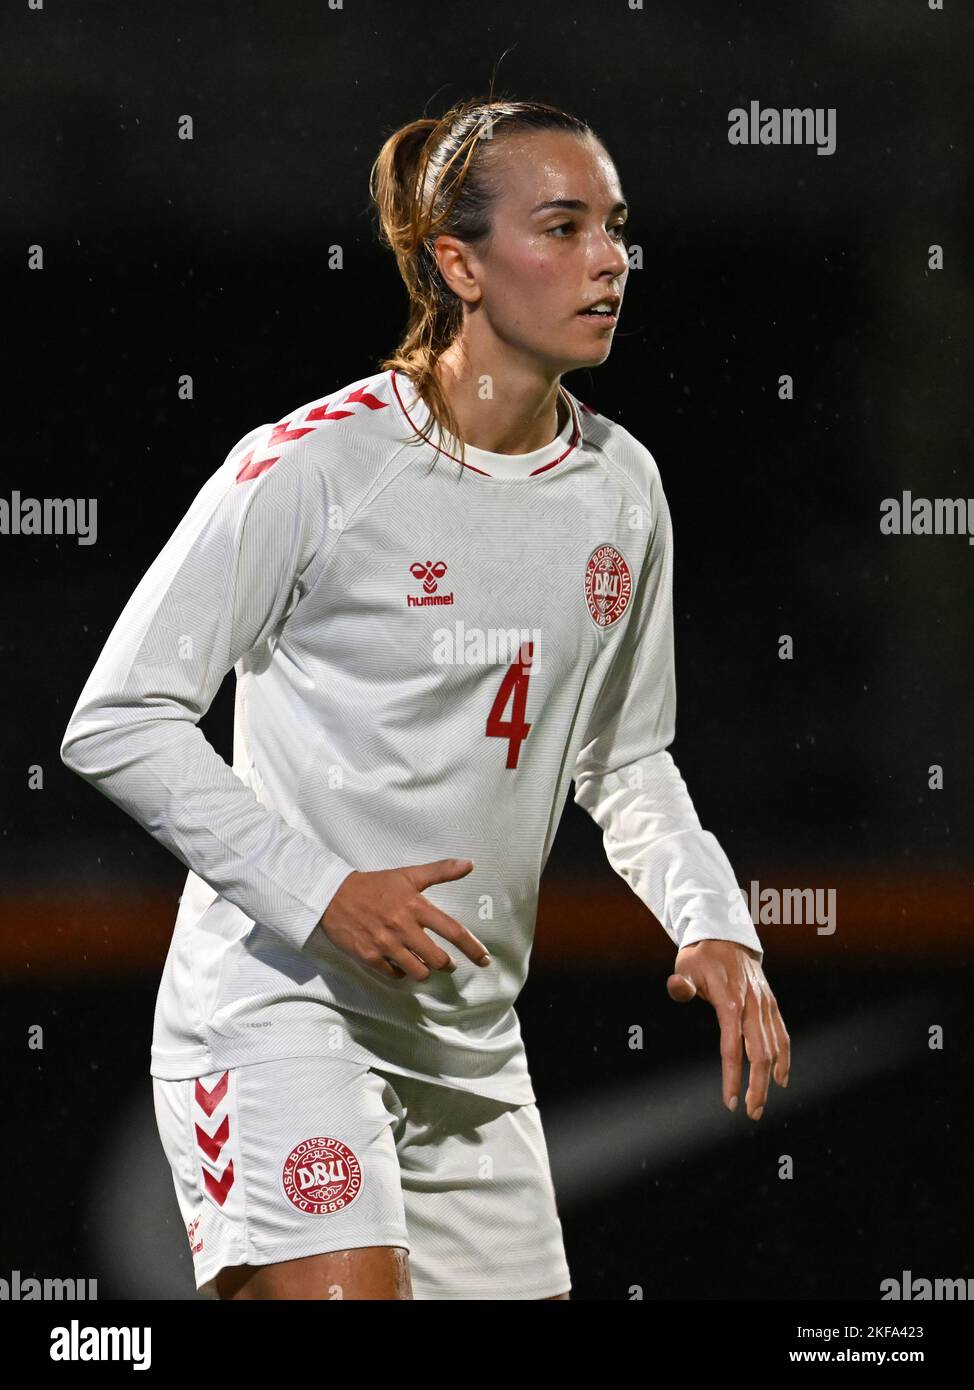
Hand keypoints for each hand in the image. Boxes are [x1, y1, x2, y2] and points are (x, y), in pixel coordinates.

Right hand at [319, 857, 490, 981]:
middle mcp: (403, 927)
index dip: (472, 948)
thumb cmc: (374, 885)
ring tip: (422, 962)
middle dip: (445, 964)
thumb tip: (470, 864)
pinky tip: (400, 963)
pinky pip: (394, 974)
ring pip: (418, 971)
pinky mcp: (369, 956)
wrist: (333, 895)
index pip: (453, 931)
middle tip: (445, 962)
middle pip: (437, 958)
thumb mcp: (408, 875)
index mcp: (416, 906)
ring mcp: (385, 944)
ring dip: (424, 970)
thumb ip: (440, 871)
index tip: (484, 959)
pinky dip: (401, 972)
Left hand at [666, 939, 789, 1119]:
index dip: (732, 1076)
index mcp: (731, 1000)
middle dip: (757, 1086)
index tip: (730, 1101)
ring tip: (761, 1104)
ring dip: (771, 1078)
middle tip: (750, 1112)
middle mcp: (753, 1004)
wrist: (725, 935)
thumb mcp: (685, 966)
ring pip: (774, 1047)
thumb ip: (682, 983)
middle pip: (760, 1053)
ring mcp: (765, 1004)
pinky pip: (782, 1034)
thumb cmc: (700, 956)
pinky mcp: (771, 1003)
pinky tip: (781, 1078)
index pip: (732, 1046)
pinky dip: (785, 1057)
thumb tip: (676, 987)